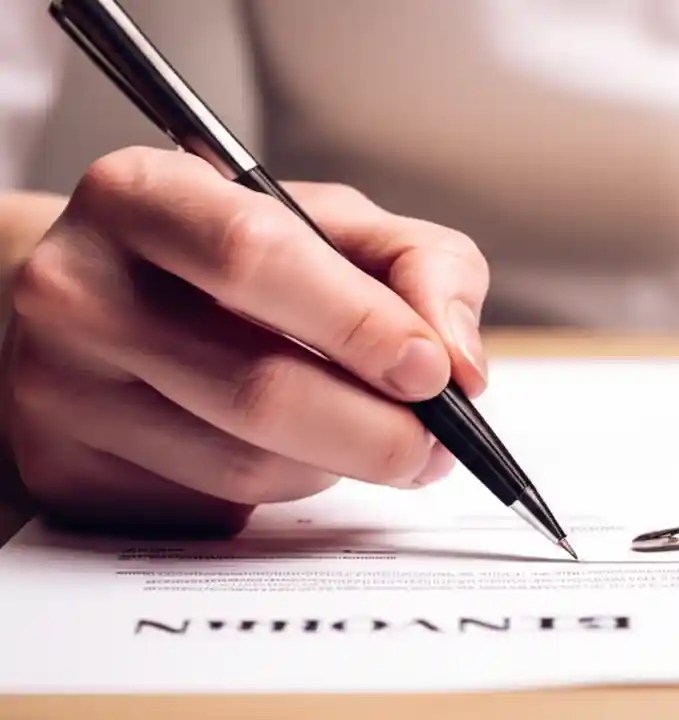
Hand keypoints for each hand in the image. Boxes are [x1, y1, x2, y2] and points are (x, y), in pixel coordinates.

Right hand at [5, 147, 488, 535]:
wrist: (102, 301)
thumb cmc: (234, 258)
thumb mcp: (335, 223)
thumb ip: (421, 267)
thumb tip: (462, 367)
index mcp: (143, 196)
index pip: (253, 258)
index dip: (359, 324)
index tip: (431, 372)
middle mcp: (79, 288)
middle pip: (258, 389)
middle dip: (378, 430)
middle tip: (435, 442)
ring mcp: (60, 390)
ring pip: (247, 466)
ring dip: (338, 464)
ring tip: (368, 434)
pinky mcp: (69, 473)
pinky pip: (217, 508)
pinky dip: (285, 488)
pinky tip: (289, 449)